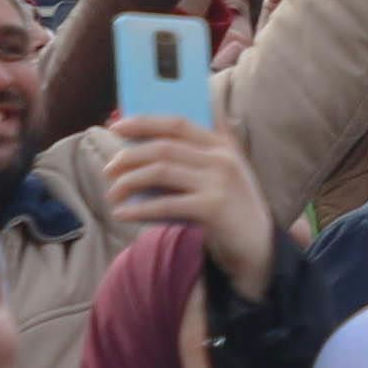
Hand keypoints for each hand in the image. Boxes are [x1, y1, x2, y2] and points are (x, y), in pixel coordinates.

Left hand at [91, 109, 283, 294]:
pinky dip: (138, 209)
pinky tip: (122, 213)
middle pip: (163, 147)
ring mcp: (218, 182)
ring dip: (129, 181)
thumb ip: (201, 151)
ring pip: (160, 172)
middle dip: (129, 156)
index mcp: (222, 144)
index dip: (144, 122)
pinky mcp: (211, 208)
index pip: (177, 123)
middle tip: (108, 170)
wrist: (258, 246)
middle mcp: (221, 158)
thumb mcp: (222, 173)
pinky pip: (165, 204)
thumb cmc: (231, 208)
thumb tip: (156, 136)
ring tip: (112, 193)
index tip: (116, 125)